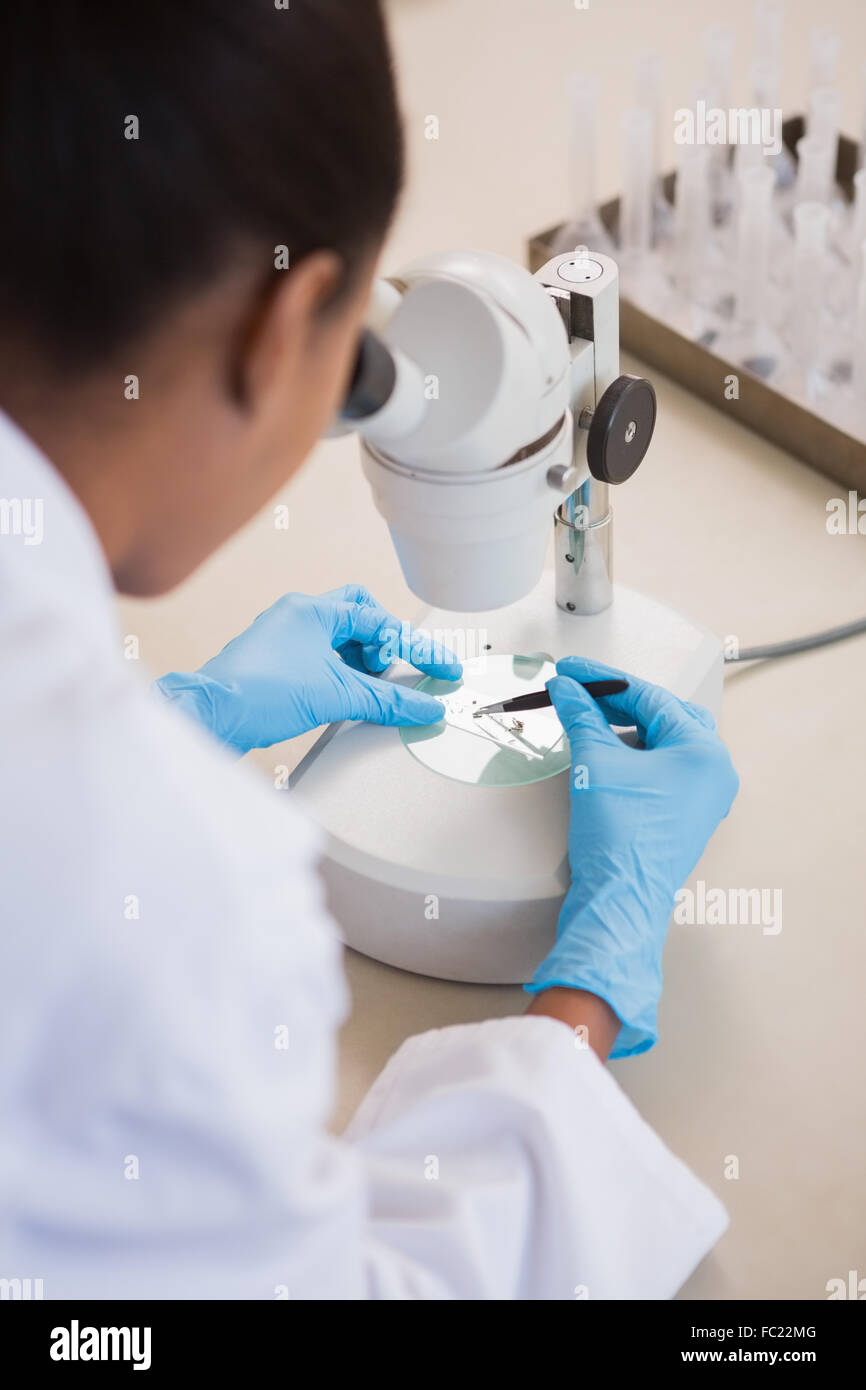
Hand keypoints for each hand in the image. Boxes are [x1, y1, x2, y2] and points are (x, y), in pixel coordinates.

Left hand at [155, 585, 460, 753]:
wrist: (209, 718)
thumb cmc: (257, 694)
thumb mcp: (336, 695)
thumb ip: (388, 700)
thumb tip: (423, 707)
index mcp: (313, 610)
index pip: (380, 622)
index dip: (416, 649)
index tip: (440, 671)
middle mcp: (296, 616)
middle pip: (358, 617)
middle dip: (382, 643)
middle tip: (390, 669)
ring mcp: (282, 638)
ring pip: (337, 639)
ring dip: (360, 662)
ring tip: (368, 688)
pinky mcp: (272, 663)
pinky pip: (319, 659)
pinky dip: (339, 674)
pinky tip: (344, 695)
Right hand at [526, 655, 738, 1057]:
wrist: (620, 901)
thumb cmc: (620, 838)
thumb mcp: (595, 764)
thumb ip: (582, 717)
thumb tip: (567, 690)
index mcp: (704, 752)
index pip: (650, 698)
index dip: (603, 682)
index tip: (571, 672)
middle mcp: (714, 772)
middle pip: (662, 716)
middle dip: (617, 703)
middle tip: (578, 691)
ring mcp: (703, 797)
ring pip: (663, 743)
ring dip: (625, 729)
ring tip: (587, 719)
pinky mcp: (686, 816)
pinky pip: (663, 770)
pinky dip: (634, 756)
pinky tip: (605, 752)